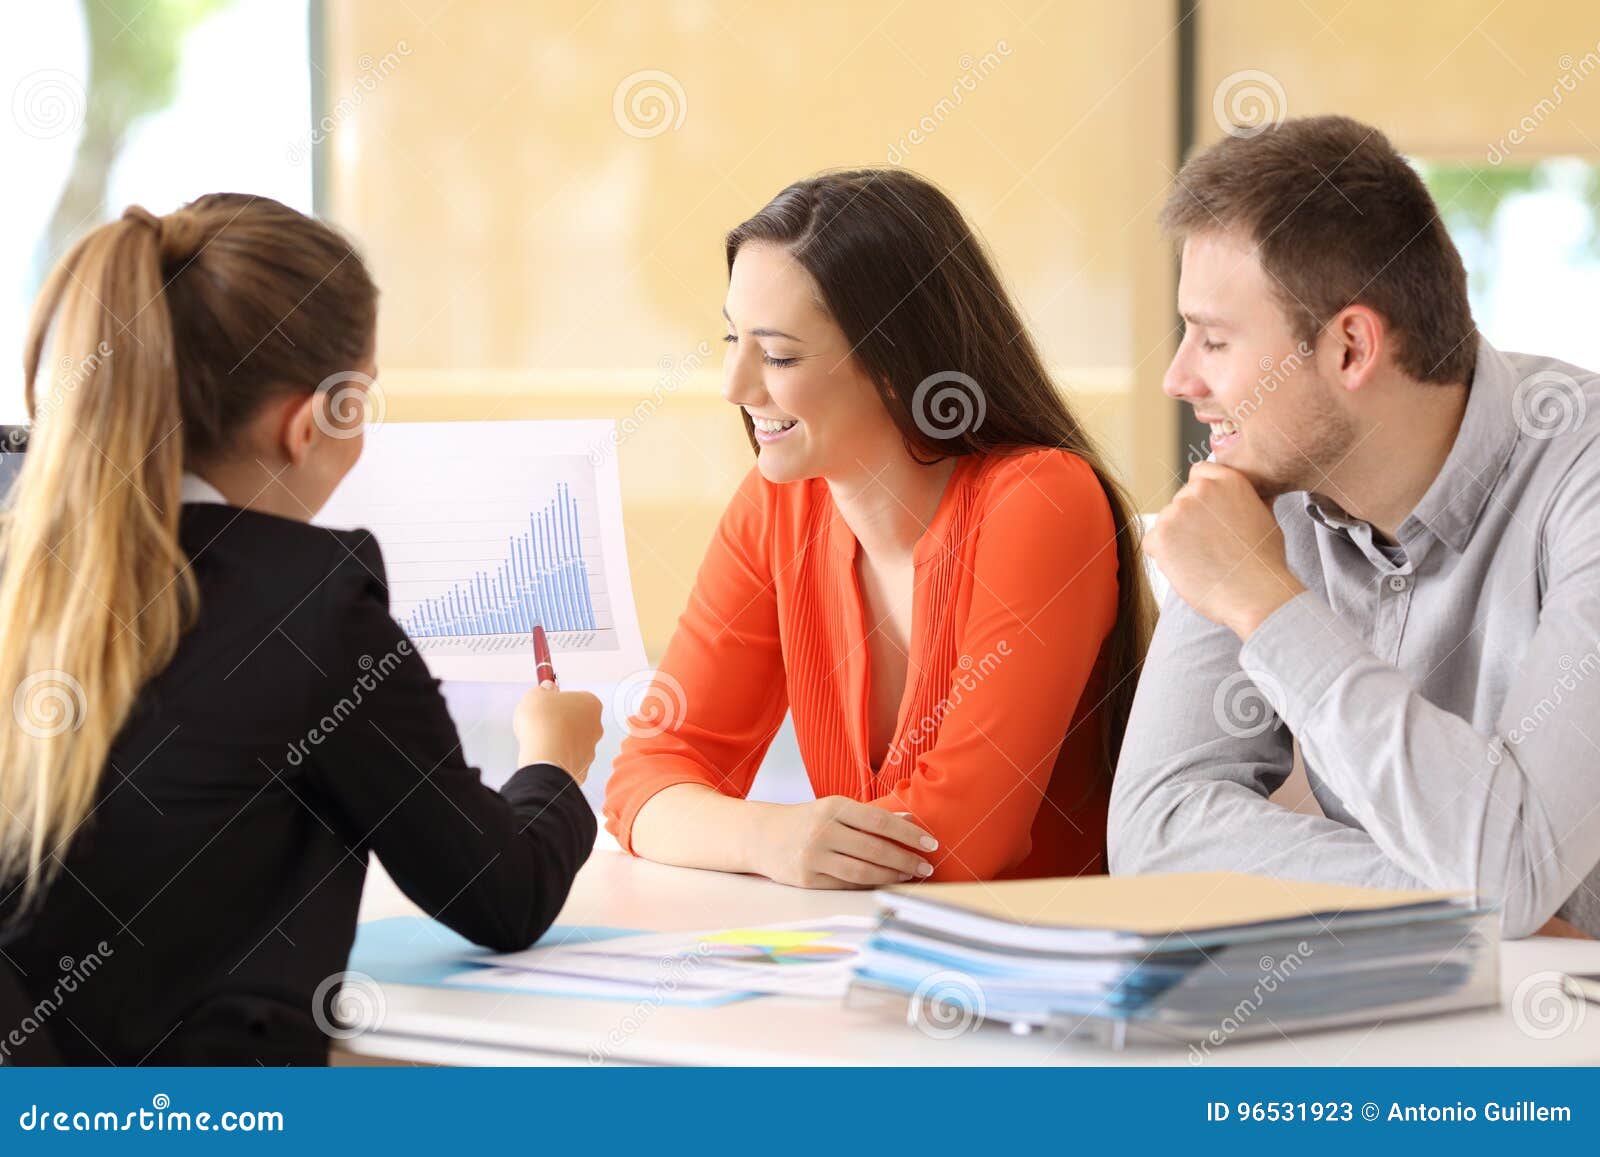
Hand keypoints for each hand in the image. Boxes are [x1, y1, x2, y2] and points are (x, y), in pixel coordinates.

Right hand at [512, 684, 603, 782]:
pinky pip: (568, 759)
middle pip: (578, 720)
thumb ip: (544, 689)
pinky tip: (545, 756)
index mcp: (591, 703)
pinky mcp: (583, 768)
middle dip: (562, 721)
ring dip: (560, 740)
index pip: (578, 698)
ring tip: (540, 741)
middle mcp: (596, 726)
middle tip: (542, 723)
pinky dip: (558, 758)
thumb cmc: (543, 723)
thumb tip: (548, 689)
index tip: (547, 704)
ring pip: (574, 741)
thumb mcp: (536, 695)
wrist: (545, 759)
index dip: (560, 701)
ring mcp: (591, 748)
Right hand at [753, 796, 937, 888]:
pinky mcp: (807, 880)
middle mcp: (823, 831)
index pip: (879, 821)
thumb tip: (911, 820)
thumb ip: (870, 816)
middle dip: (905, 860)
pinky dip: (869, 885)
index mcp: (833, 807)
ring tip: (908, 876)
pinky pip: (846, 885)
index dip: (908, 834)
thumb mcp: (834, 808)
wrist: (761, 836)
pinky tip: (884, 883)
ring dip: (890, 876)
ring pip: (862, 871)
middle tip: (925, 866)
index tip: (930, 843)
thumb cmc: (806, 820)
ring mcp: (813, 857)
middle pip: (874, 849)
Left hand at [1144, 462, 1305, 639]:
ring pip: (1166, 522)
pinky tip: (1189, 568)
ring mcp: (1177, 511)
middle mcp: (1200, 490)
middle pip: (1180, 500)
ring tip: (1203, 561)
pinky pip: (1152, 543)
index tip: (1208, 516)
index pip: (1199, 473)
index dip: (1201, 496)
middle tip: (1209, 547)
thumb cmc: (1263, 562)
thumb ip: (1246, 498)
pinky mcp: (1160, 536)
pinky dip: (1164, 557)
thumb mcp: (1265, 517)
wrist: (1255, 594)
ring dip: (1176, 539)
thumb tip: (1250, 491)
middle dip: (1188, 521)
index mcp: (1227, 480)